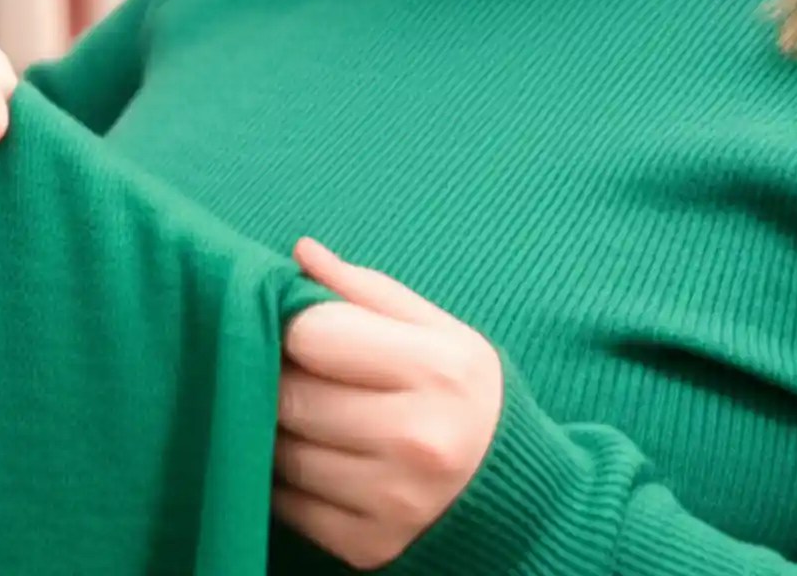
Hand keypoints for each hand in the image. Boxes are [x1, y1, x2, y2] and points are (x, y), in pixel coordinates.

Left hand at [275, 238, 503, 570]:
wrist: (518, 492)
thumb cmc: (467, 396)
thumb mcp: (441, 332)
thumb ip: (367, 290)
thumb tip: (300, 251)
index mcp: (436, 370)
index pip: (312, 334)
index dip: (295, 327)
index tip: (306, 332)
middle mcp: (416, 439)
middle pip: (288, 396)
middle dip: (280, 380)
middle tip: (302, 377)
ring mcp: (391, 499)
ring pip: (279, 453)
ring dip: (278, 432)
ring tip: (315, 420)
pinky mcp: (368, 545)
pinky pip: (285, 506)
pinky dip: (288, 483)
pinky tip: (322, 464)